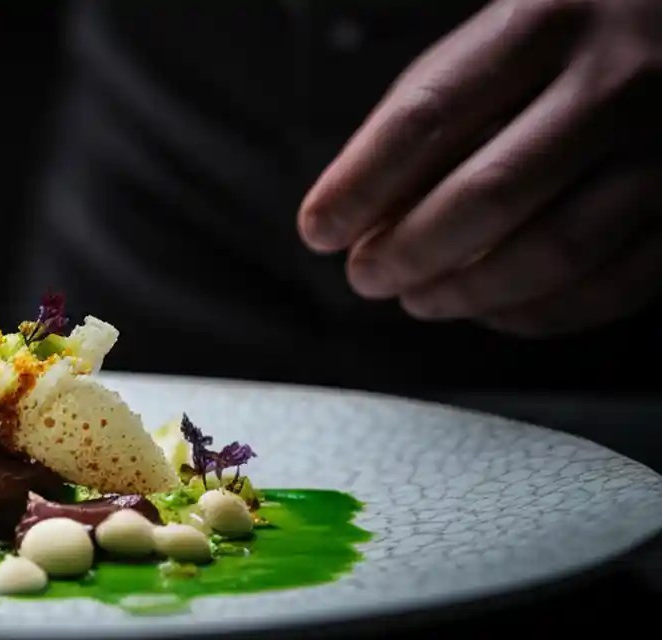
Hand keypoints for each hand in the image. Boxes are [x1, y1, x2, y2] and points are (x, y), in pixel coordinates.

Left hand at [298, 0, 660, 336]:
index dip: (360, 187)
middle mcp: (616, 79)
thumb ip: (428, 113)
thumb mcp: (498, 37)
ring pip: (553, 251)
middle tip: (366, 276)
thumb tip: (353, 210)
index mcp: (545, 20)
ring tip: (418, 297)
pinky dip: (540, 312)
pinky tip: (493, 309)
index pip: (427, 118)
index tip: (319, 230)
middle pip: (488, 195)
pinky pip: (614, 285)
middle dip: (408, 251)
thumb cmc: (575, 36)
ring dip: (467, 292)